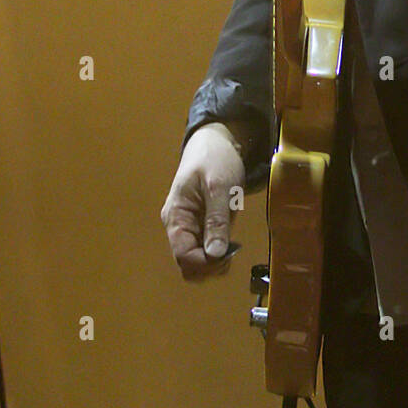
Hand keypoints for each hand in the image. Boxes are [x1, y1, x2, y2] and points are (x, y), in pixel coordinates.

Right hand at [161, 123, 245, 280]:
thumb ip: (216, 219)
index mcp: (176, 216)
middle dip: (210, 265)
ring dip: (214, 262)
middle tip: (232, 251)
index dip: (205, 262)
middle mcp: (178, 226)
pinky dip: (218, 254)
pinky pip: (205, 251)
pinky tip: (230, 243)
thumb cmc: (214, 158)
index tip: (227, 253)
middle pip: (188, 264)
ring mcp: (189, 228)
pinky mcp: (201, 227)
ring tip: (232, 247)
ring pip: (196, 261)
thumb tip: (215, 254)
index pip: (183, 256)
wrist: (216, 141)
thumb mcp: (219, 186)